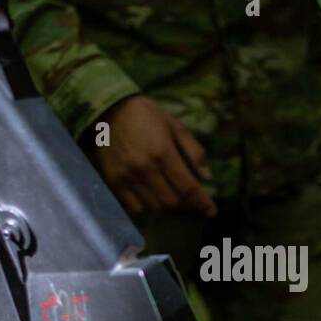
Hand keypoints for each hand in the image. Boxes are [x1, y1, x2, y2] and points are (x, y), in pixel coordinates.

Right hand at [90, 95, 216, 216]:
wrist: (109, 109)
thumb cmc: (147, 116)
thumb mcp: (176, 127)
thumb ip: (194, 152)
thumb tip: (207, 177)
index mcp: (163, 152)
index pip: (188, 187)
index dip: (202, 202)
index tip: (211, 211)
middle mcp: (145, 168)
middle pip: (172, 202)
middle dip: (185, 204)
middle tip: (189, 198)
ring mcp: (127, 177)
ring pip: (154, 207)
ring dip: (166, 205)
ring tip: (170, 194)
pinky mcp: (114, 182)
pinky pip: (135, 208)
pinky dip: (147, 206)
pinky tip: (151, 196)